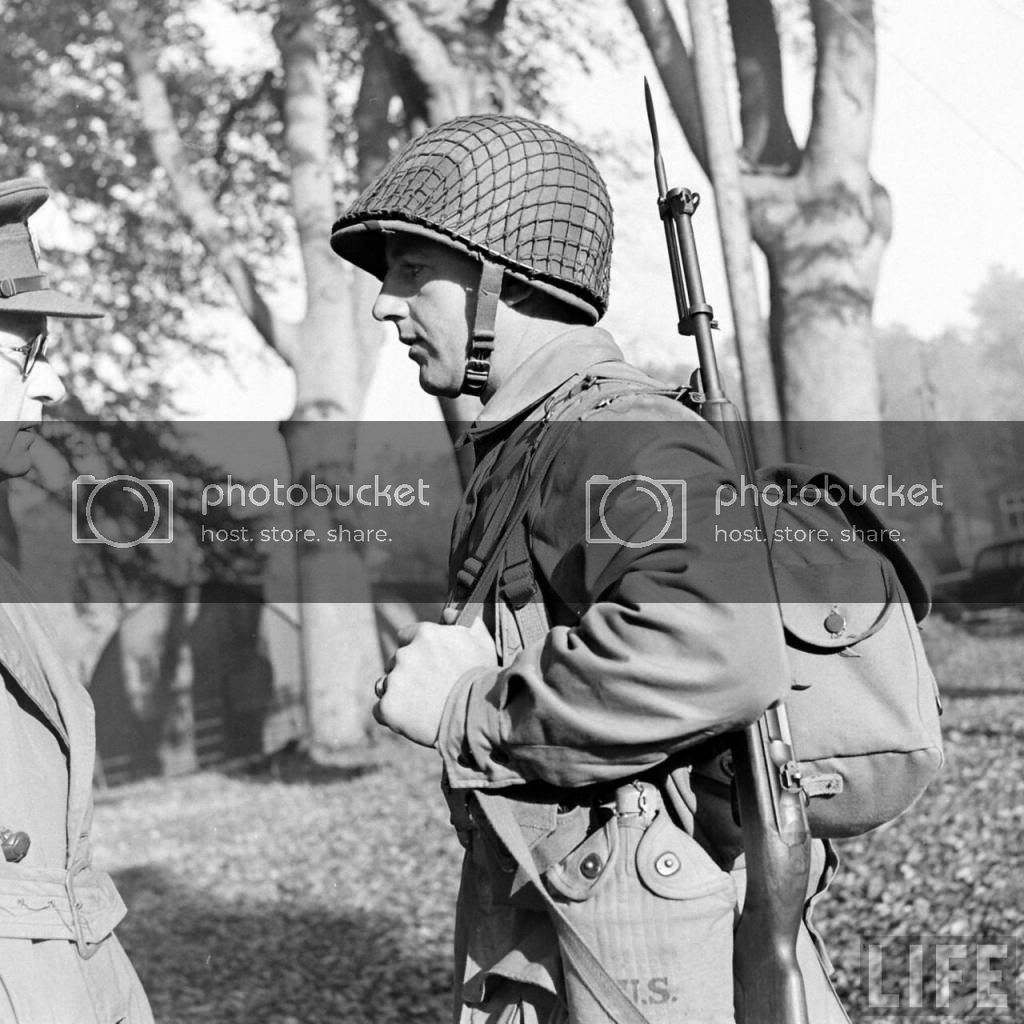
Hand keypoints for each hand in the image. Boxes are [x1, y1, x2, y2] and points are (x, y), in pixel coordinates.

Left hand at [373, 618, 496, 746]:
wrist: (479, 716)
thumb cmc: (482, 678)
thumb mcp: (481, 640)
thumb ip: (463, 620)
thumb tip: (446, 613)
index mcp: (425, 634)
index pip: (406, 636)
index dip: (417, 651)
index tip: (428, 665)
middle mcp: (405, 654)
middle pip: (395, 662)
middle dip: (407, 673)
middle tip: (428, 689)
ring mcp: (395, 681)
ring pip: (385, 685)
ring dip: (398, 693)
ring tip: (420, 706)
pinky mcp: (389, 707)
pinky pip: (380, 710)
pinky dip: (393, 716)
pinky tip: (411, 720)